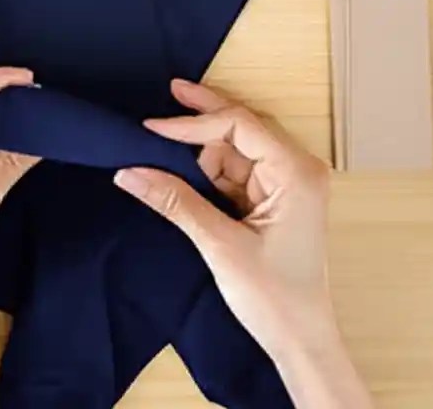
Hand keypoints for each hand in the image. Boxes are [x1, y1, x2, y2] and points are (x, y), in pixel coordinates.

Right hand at [112, 78, 370, 408]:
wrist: (300, 339)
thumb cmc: (276, 297)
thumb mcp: (220, 245)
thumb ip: (176, 201)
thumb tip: (131, 172)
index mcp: (296, 173)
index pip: (240, 126)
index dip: (193, 122)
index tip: (152, 126)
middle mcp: (297, 170)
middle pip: (242, 128)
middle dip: (201, 119)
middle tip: (165, 93)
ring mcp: (286, 185)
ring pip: (235, 149)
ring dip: (201, 152)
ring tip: (162, 153)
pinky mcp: (273, 201)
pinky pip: (236, 173)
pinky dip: (209, 173)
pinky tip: (182, 174)